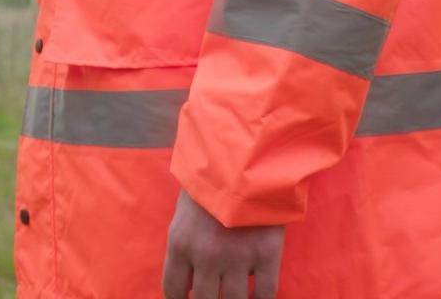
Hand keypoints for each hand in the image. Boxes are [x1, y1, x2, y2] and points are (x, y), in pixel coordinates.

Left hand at [162, 190, 283, 298]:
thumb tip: (189, 279)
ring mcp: (237, 257)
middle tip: (215, 296)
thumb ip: (186, 244)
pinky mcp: (266, 254)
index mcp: (181, 243)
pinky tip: (258, 295)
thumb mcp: (184, 210)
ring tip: (236, 294)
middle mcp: (206, 255)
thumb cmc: (212, 179)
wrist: (247, 156)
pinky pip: (265, 293)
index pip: (173, 290)